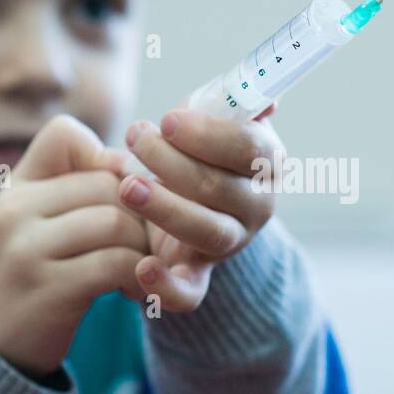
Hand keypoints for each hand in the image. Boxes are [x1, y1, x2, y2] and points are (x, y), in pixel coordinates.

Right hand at [0, 115, 149, 376]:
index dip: (103, 160)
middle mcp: (13, 212)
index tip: (115, 200)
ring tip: (139, 269)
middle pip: (107, 184)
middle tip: (144, 244)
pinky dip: (138, 276)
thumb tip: (128, 163)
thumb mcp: (39, 221)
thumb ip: (77, 184)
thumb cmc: (36, 272)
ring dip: (142, 248)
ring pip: (116, 222)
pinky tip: (131, 290)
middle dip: (139, 213)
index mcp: (15, 189)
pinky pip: (116, 263)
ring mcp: (26, 250)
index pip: (65, 136)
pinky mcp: (49, 289)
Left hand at [117, 103, 281, 311]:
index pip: (249, 148)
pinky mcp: (198, 275)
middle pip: (221, 188)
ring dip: (166, 209)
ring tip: (127, 186)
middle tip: (135, 138)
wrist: (184, 197)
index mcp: (266, 162)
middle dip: (172, 163)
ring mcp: (231, 242)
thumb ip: (231, 100)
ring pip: (208, 232)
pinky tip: (142, 267)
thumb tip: (266, 100)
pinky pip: (190, 292)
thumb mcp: (212, 116)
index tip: (167, 121)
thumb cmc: (196, 145)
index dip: (208, 135)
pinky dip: (167, 286)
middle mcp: (258, 205)